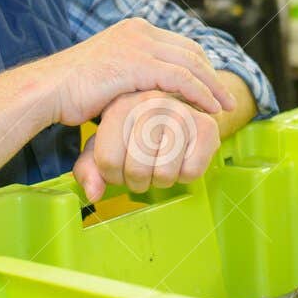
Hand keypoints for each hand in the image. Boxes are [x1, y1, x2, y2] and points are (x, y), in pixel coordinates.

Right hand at [37, 18, 233, 126]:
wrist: (48, 90)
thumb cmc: (71, 91)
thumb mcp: (109, 74)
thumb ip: (133, 77)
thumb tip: (148, 94)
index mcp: (133, 29)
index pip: (180, 44)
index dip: (201, 65)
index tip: (212, 87)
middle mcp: (139, 31)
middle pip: (191, 50)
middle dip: (212, 75)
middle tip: (225, 98)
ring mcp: (139, 45)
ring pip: (192, 63)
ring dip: (213, 87)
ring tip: (224, 107)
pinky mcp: (138, 64)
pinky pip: (181, 79)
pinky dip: (200, 94)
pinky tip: (208, 109)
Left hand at [74, 91, 219, 200]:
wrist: (180, 110)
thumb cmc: (138, 132)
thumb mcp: (105, 145)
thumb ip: (90, 168)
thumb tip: (94, 193)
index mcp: (122, 106)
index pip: (108, 161)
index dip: (113, 176)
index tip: (121, 166)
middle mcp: (152, 103)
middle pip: (136, 170)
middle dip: (138, 181)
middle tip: (143, 169)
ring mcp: (182, 113)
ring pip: (164, 174)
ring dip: (160, 180)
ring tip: (160, 163)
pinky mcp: (207, 127)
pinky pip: (190, 173)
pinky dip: (184, 176)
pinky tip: (181, 159)